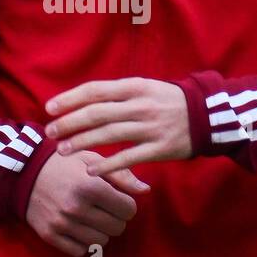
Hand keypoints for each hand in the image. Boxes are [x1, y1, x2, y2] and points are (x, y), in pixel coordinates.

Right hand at [24, 149, 148, 256]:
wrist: (23, 172)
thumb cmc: (63, 163)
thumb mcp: (91, 159)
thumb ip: (121, 174)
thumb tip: (145, 190)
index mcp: (90, 186)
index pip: (128, 210)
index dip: (127, 205)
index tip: (119, 200)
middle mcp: (77, 208)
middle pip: (117, 228)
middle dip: (116, 218)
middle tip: (106, 209)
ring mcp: (62, 224)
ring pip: (100, 242)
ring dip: (101, 231)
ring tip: (92, 218)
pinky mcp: (50, 235)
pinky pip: (80, 251)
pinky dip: (83, 242)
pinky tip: (78, 227)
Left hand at [44, 76, 192, 177]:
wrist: (207, 115)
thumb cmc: (168, 101)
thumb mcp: (144, 87)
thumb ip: (117, 94)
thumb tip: (82, 101)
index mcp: (134, 87)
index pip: (95, 90)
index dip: (70, 99)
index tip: (49, 108)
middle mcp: (140, 105)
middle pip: (97, 114)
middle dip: (69, 123)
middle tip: (50, 133)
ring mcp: (150, 127)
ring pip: (109, 135)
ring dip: (82, 143)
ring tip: (63, 150)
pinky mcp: (159, 148)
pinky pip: (128, 158)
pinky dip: (107, 165)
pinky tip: (90, 169)